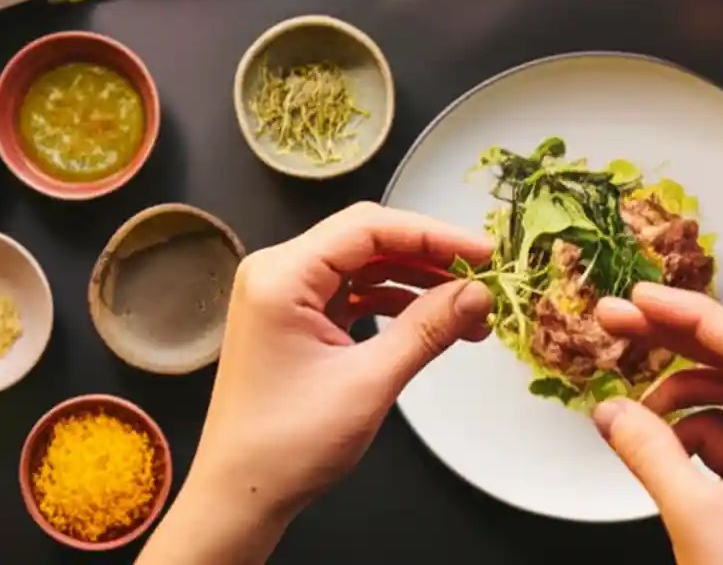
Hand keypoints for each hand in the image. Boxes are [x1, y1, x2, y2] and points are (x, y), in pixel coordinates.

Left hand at [138, 203, 492, 563]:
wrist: (239, 495)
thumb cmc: (288, 445)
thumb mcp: (369, 382)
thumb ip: (426, 330)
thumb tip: (479, 293)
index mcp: (281, 275)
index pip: (368, 228)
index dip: (432, 234)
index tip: (484, 253)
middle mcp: (275, 273)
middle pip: (365, 240)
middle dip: (427, 257)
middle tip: (483, 278)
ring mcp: (281, 296)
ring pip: (361, 267)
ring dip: (414, 282)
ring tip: (467, 310)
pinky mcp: (291, 320)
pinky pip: (349, 294)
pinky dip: (391, 303)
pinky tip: (430, 322)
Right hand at [593, 284, 722, 564]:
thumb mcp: (696, 519)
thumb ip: (647, 452)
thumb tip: (609, 410)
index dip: (690, 315)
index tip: (641, 297)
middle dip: (670, 345)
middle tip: (616, 321)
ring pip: (721, 402)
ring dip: (669, 403)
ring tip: (629, 419)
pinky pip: (718, 438)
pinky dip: (679, 437)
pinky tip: (651, 449)